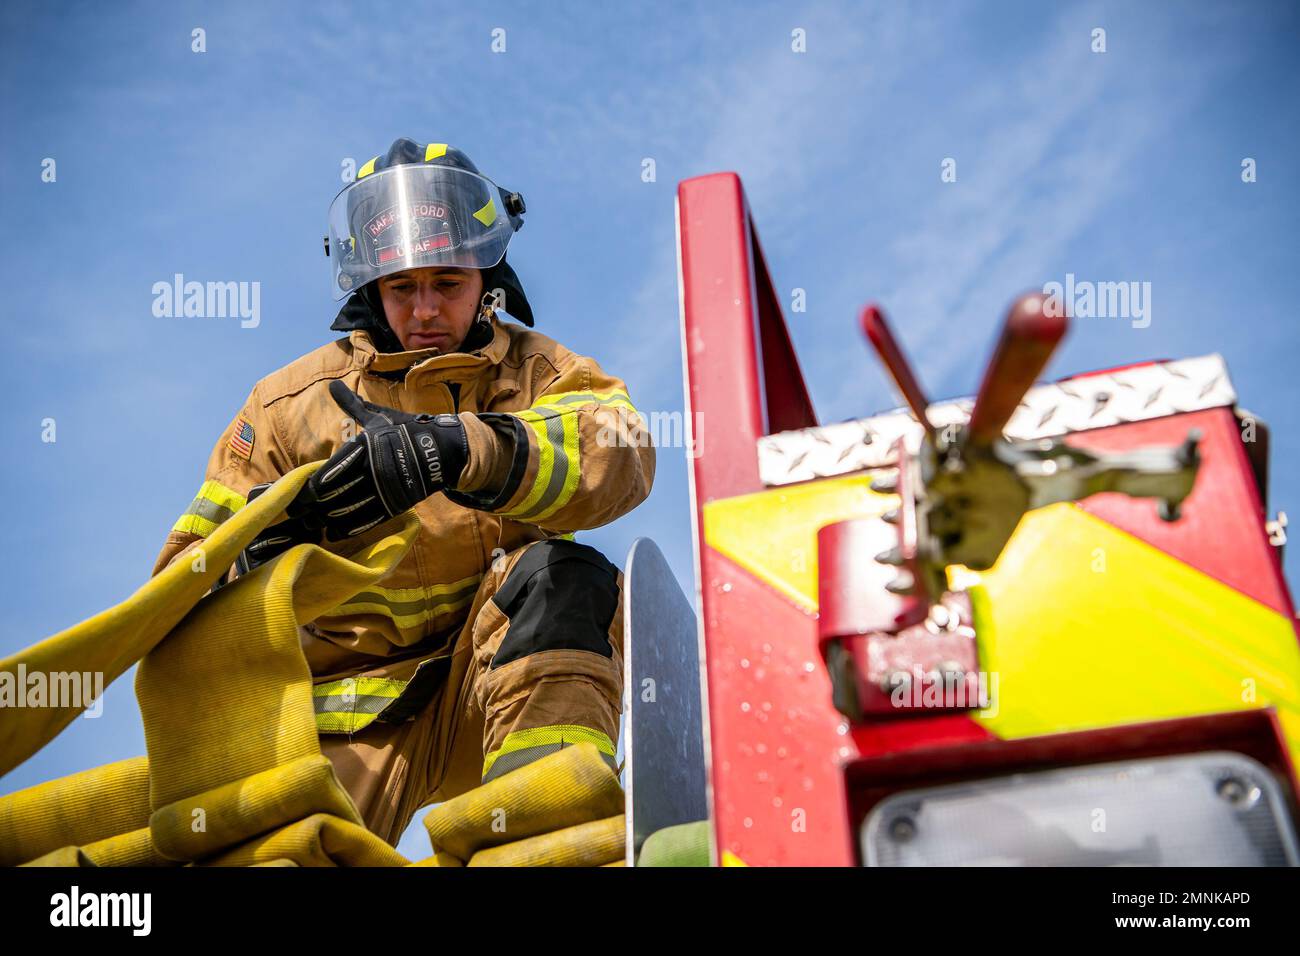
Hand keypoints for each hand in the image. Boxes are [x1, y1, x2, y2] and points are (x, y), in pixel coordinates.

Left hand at [288, 381, 468, 539]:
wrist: (442, 450)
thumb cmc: (405, 431)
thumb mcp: (379, 417)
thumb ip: (353, 406)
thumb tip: (332, 385)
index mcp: (364, 447)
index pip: (328, 473)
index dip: (310, 486)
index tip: (298, 492)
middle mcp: (372, 470)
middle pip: (333, 495)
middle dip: (312, 506)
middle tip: (298, 511)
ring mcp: (384, 490)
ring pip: (347, 511)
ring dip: (327, 519)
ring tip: (314, 521)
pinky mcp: (394, 504)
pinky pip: (367, 521)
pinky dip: (348, 528)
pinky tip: (334, 531)